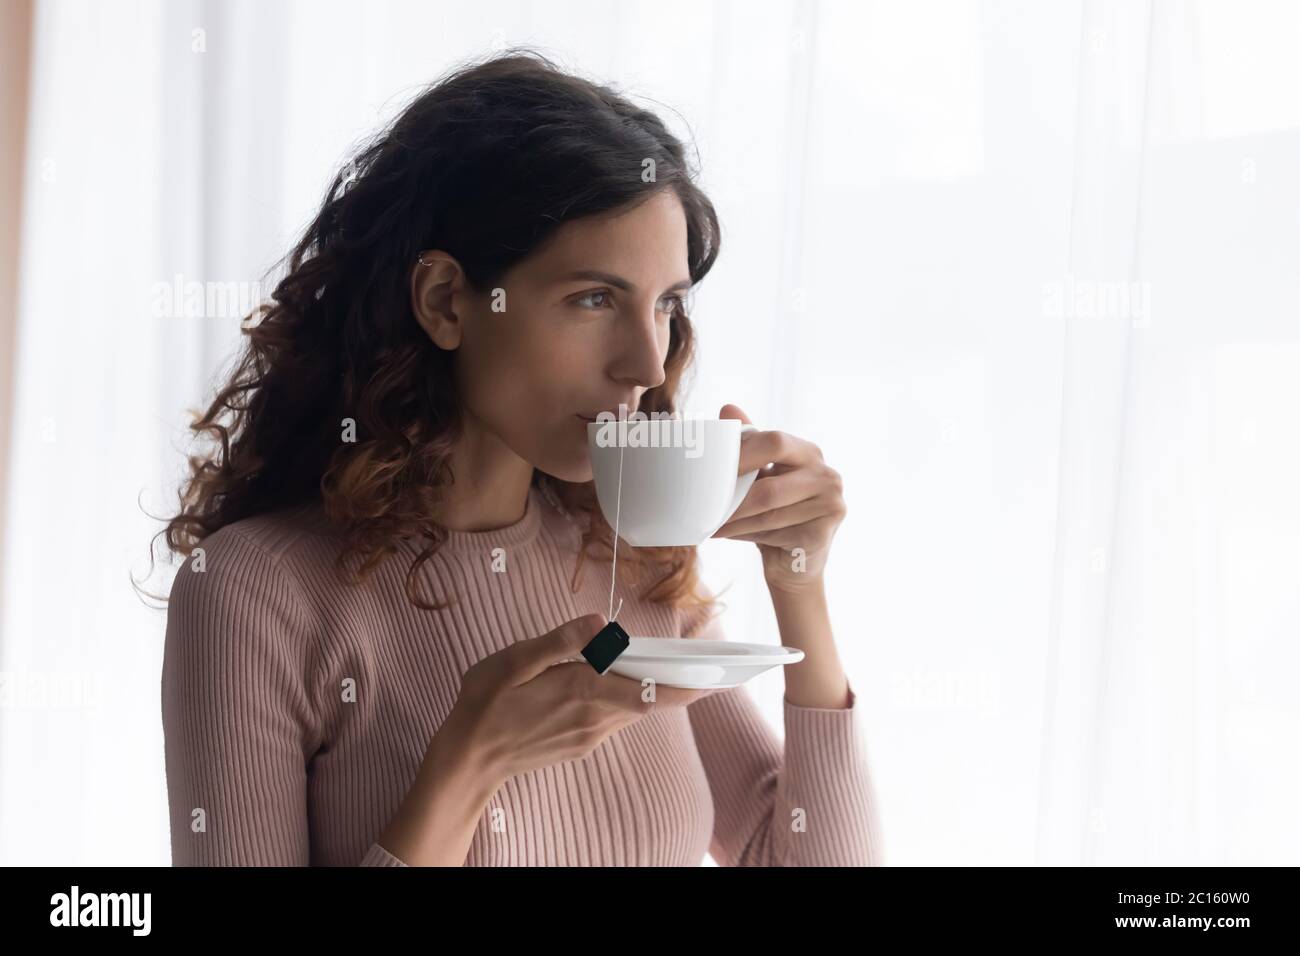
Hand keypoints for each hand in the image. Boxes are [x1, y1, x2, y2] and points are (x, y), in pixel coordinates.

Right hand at [437, 613, 714, 782]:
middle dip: (675, 682)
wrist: (468, 760)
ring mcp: (588, 736)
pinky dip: (628, 700)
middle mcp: (593, 718)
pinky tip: (619, 683)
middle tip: (700, 661)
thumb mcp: (514, 661)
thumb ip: (561, 641)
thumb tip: (602, 621)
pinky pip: (616, 720)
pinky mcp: (581, 745)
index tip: (714, 672)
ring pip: (634, 710)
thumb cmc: (486, 703)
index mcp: (581, 691)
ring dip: (652, 691)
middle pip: (649, 700)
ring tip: (669, 667)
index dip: (686, 683)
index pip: (650, 689)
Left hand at [710, 403, 845, 593]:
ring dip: (732, 518)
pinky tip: (726, 534)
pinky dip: (744, 533)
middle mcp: (826, 473)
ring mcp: (830, 502)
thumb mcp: (759, 477)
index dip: (740, 454)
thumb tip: (728, 408)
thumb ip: (749, 444)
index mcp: (808, 452)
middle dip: (733, 494)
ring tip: (708, 521)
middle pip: (770, 481)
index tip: (709, 467)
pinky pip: (775, 531)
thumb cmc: (773, 515)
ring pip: (767, 510)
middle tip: (704, 501)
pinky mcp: (824, 531)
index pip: (773, 441)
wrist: (794, 563)